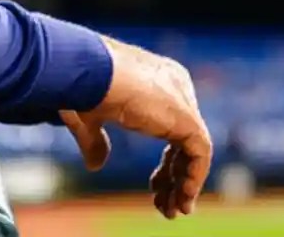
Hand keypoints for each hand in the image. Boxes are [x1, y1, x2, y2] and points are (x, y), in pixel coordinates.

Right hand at [59, 36, 212, 219]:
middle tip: (164, 206)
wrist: (89, 71)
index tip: (153, 187)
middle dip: (174, 177)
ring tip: (173, 211)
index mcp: (155, 81)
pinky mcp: (187, 117)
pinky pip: (201, 154)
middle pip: (185, 141)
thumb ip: (95, 141)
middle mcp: (175, 87)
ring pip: (195, 151)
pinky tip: (181, 198)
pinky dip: (192, 179)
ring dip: (184, 185)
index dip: (166, 162)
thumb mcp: (88, 118)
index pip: (172, 127)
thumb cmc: (83, 85)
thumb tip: (95, 166)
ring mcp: (183, 100)